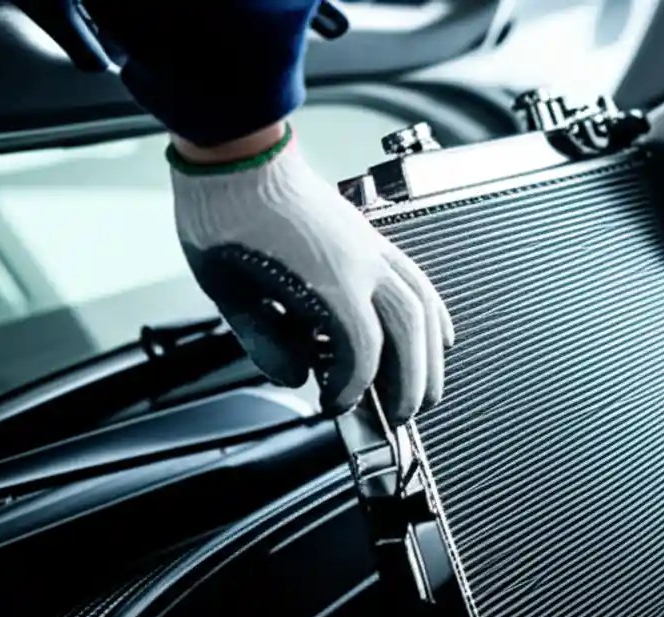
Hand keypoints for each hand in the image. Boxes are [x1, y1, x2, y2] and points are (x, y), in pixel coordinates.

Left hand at [170, 125, 452, 418]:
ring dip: (431, 355)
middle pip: (409, 335)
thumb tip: (296, 375)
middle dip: (409, 383)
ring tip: (427, 388)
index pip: (362, 352)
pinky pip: (419, 280)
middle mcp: (362, 265)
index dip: (353, 388)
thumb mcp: (226, 291)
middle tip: (397, 416)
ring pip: (424, 308)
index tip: (333, 404)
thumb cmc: (225, 211)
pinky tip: (437, 333)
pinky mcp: (372, 238)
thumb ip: (264, 342)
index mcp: (328, 281)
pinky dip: (434, 313)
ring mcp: (373, 249)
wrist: (237, 154)